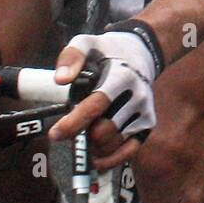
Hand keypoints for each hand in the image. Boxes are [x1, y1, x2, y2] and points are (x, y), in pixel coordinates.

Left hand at [48, 30, 157, 169]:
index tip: (55, 134)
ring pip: (114, 143)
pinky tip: (97, 159)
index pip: (96, 105)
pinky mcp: (148, 123)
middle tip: (70, 132)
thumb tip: (60, 80)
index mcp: (121, 77)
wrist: (141, 54)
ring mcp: (144, 112)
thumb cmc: (108, 52)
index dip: (73, 123)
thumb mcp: (87, 43)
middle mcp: (137, 96)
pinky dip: (111, 159)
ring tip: (83, 139)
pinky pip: (130, 151)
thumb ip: (71, 56)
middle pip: (104, 131)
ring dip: (94, 148)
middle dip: (83, 136)